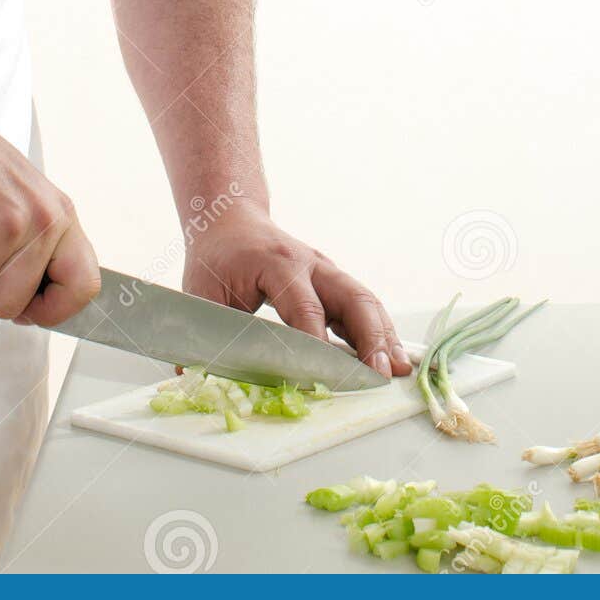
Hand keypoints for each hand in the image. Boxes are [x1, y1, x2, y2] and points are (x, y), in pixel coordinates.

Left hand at [181, 201, 411, 378]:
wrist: (229, 220)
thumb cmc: (215, 259)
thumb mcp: (201, 294)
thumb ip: (210, 334)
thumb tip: (207, 379)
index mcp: (276, 263)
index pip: (304, 307)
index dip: (315, 346)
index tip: (323, 379)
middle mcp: (309, 263)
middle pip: (350, 297)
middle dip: (369, 337)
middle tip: (378, 375)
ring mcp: (325, 270)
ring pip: (364, 300)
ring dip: (383, 336)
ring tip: (398, 370)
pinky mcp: (331, 282)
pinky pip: (361, 305)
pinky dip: (379, 331)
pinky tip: (391, 357)